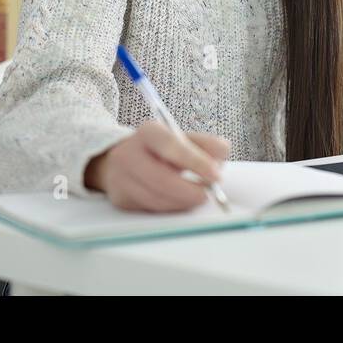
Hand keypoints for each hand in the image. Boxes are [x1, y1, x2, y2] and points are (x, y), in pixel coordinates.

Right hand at [84, 121, 229, 211]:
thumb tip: (222, 156)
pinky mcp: (121, 199)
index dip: (195, 161)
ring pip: (157, 198)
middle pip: (161, 178)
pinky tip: (179, 201)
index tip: (216, 175)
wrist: (124, 159)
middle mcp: (129, 154)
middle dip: (190, 190)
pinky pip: (151, 209)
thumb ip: (207, 144)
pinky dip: (171, 207)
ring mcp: (121, 178)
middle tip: (208, 194)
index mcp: (148, 132)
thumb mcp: (183, 138)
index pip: (171, 145)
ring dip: (183, 202)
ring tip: (196, 196)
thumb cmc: (162, 150)